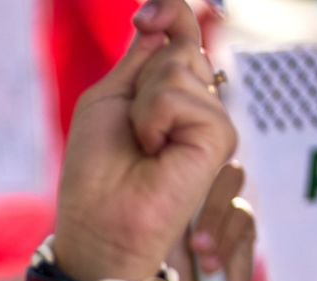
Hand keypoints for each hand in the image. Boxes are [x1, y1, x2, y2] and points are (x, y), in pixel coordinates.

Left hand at [55, 0, 234, 280]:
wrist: (99, 224)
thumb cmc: (95, 172)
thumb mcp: (110, 99)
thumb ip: (142, 56)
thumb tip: (163, 13)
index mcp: (173, 95)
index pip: (184, 36)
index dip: (171, 13)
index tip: (145, 16)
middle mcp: (198, 106)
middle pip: (181, 46)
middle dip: (141, 77)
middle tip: (130, 128)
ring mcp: (212, 122)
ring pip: (180, 66)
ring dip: (142, 103)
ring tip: (141, 146)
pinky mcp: (220, 139)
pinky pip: (181, 96)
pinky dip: (154, 119)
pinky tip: (154, 152)